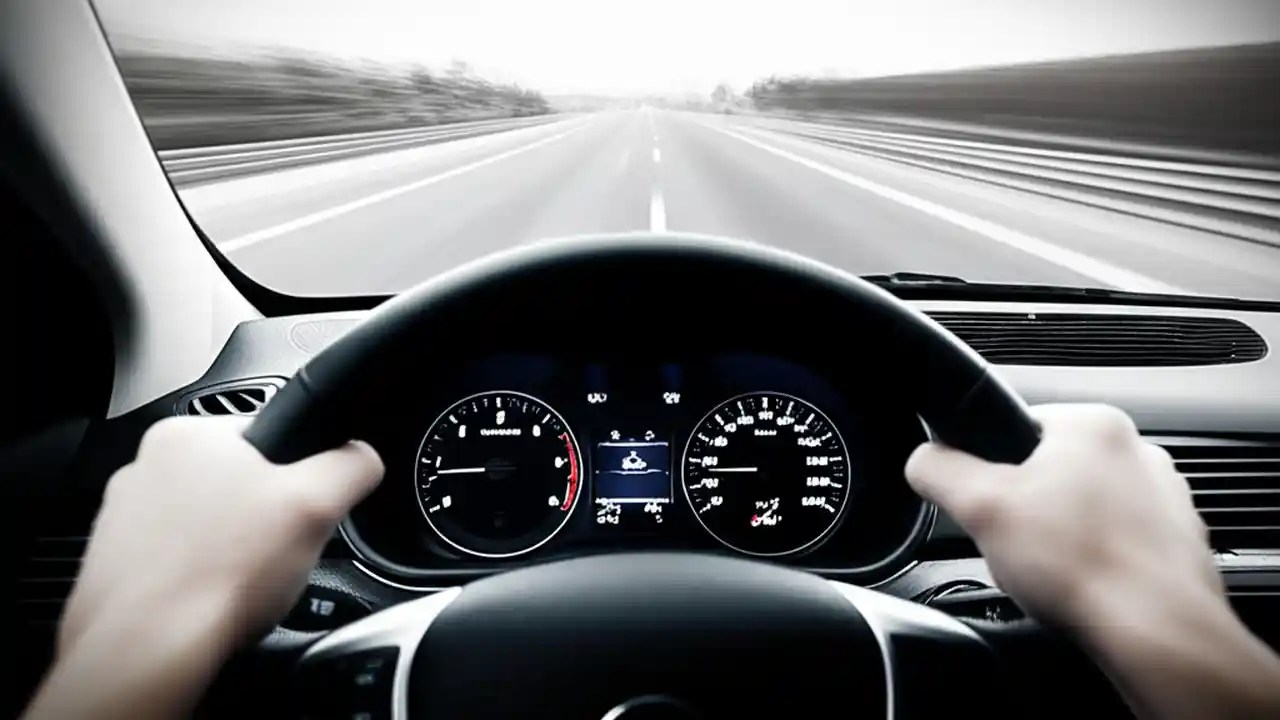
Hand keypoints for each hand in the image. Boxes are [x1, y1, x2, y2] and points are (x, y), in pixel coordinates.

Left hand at [60, 416, 383, 656]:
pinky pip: (178, 559)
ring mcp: (123, 516)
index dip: (297, 479)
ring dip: (230, 549)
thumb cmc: (217, 578)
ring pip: (208, 524)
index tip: (297, 514)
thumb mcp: (317, 506)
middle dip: (263, 518)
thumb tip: (362, 458)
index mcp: (186, 433)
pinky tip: (210, 597)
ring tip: (238, 581)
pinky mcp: (115, 561)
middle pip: (239, 483)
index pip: (268, 440)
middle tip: (273, 553)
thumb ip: (350, 466)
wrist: (149, 651)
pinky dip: (199, 576)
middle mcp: (144, 466)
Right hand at [905, 403, 1221, 633]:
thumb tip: (923, 459)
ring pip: (1083, 509)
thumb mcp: (978, 507)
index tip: (991, 506)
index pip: (1017, 427)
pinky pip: (1116, 541)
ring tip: (1056, 569)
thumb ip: (938, 470)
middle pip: (1049, 471)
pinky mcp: (1176, 539)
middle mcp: (1139, 450)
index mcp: (1093, 423)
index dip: (990, 470)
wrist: (1156, 631)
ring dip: (1062, 536)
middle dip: (1027, 508)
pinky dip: (1095, 560)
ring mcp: (1165, 496)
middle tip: (1018, 543)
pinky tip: (1086, 584)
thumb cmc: (1082, 566)